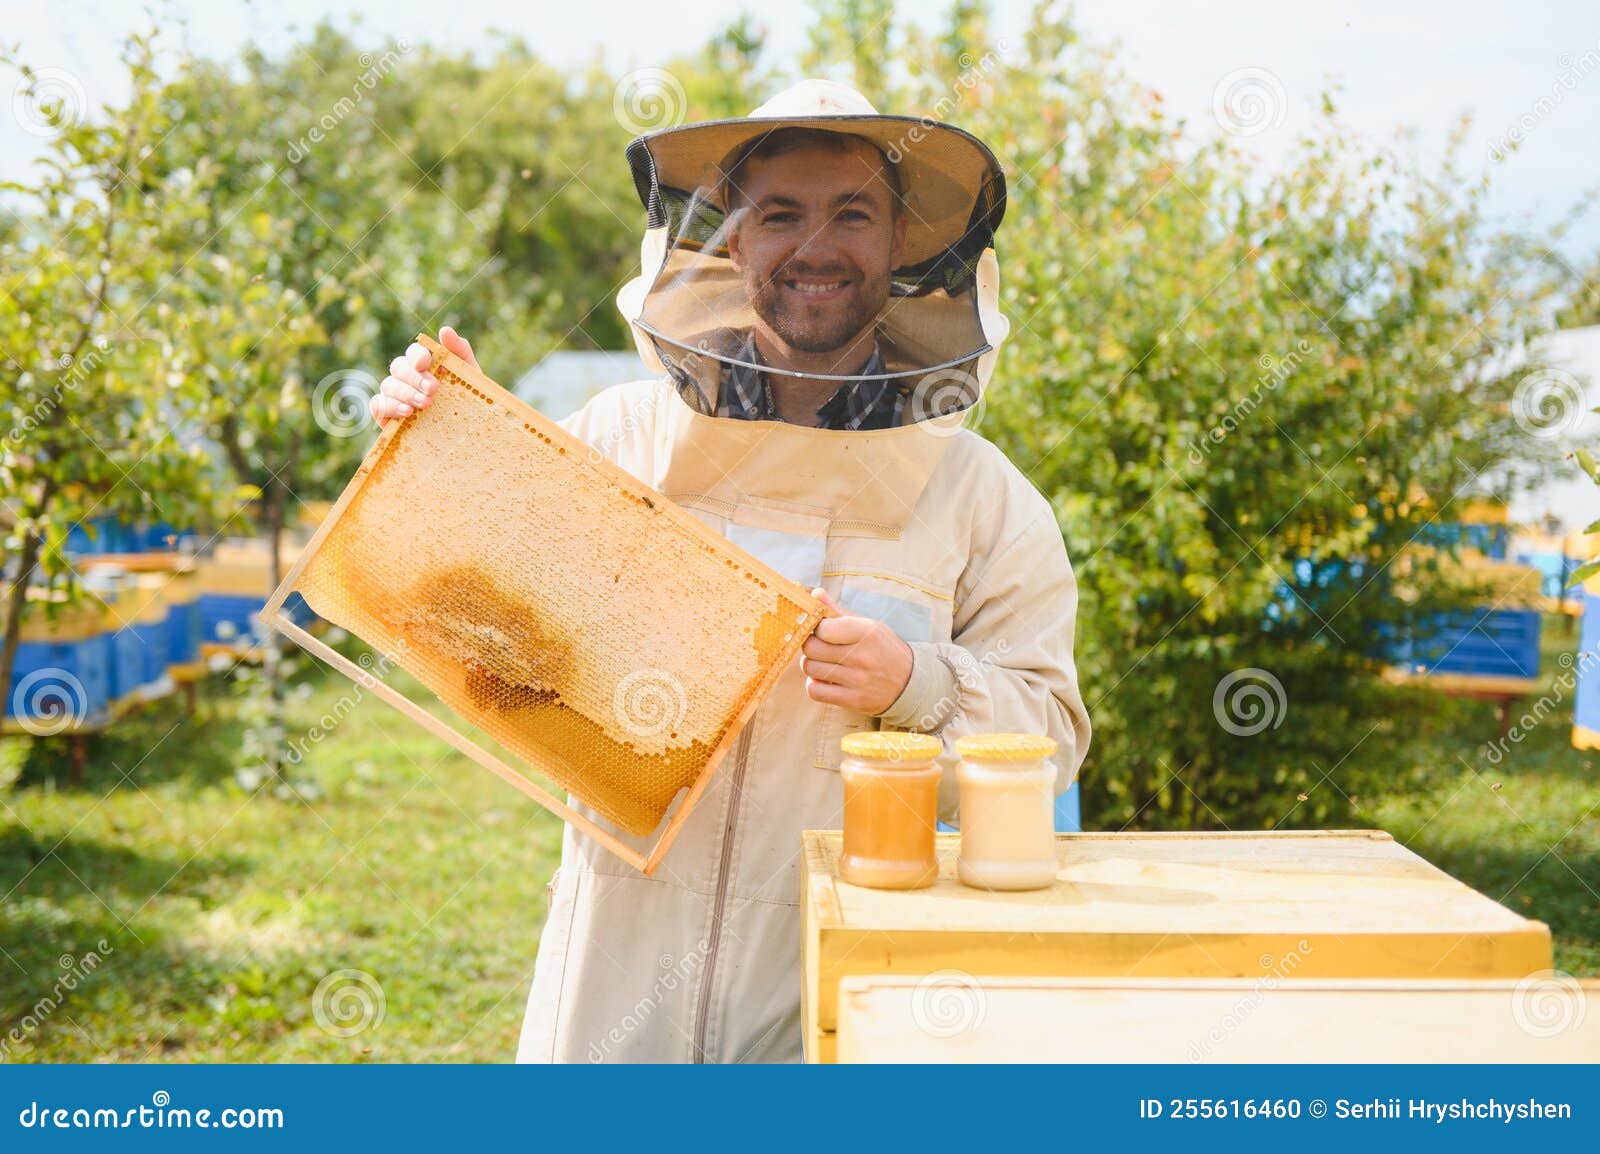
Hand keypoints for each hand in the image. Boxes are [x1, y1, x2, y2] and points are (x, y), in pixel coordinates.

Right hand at [369, 326, 479, 425]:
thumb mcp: (470, 376)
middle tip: (433, 389)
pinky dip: (389, 406)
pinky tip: (407, 413)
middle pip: (398, 367)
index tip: (425, 363)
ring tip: (425, 404)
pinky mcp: (387, 415)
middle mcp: (407, 378)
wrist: (470, 434)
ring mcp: (395, 396)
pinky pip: (377, 404)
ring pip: (388, 384)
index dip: (417, 355)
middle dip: (414, 377)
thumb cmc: (468, 402)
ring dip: (406, 393)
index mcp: (426, 365)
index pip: (414, 352)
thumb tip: (445, 330)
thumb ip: (460, 351)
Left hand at [800, 588, 913, 714]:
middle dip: (810, 646)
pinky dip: (814, 686)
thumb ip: (838, 611)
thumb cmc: (884, 649)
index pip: (822, 628)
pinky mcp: (853, 700)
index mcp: (866, 632)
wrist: (911, 682)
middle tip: (818, 647)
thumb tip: (814, 593)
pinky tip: (825, 680)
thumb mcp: (868, 625)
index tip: (822, 631)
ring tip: (824, 663)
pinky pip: (815, 692)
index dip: (817, 628)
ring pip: (810, 669)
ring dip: (811, 665)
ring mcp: (857, 680)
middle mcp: (861, 656)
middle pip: (811, 648)